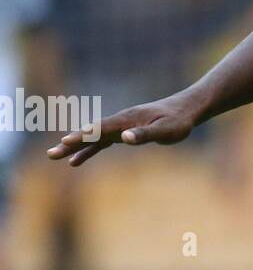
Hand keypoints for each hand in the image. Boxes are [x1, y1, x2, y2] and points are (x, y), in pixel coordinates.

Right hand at [47, 93, 198, 167]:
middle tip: (51, 154)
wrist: (185, 109)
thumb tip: (124, 138)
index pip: (100, 130)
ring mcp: (121, 126)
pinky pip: (102, 142)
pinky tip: (78, 159)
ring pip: (93, 138)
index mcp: (126, 120)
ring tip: (56, 157)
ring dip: (75, 148)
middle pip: (90, 133)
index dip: (82, 137)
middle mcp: (120, 122)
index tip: (65, 143)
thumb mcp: (166, 130)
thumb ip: (146, 134)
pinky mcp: (124, 132)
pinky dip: (89, 150)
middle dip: (70, 144)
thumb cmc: (178, 121)